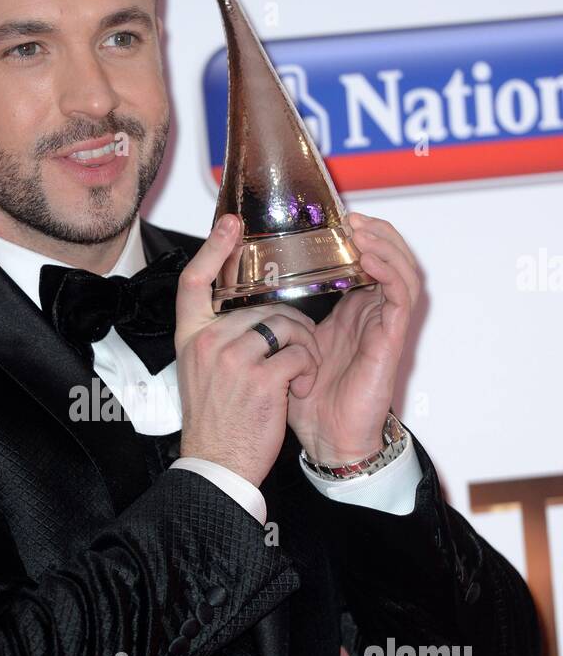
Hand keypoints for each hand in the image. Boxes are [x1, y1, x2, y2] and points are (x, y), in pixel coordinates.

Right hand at [175, 214, 322, 486]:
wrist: (216, 466)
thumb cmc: (215, 423)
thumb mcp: (201, 372)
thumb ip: (216, 340)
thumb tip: (245, 316)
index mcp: (190, 338)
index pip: (194, 282)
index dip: (213, 249)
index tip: (230, 225)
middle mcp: (208, 342)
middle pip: (263, 307)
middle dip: (291, 329)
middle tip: (293, 358)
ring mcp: (233, 358)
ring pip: (288, 326)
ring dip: (304, 350)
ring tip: (296, 375)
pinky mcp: (261, 378)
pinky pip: (300, 353)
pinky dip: (306, 371)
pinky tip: (296, 389)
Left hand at [285, 212, 419, 462]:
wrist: (326, 438)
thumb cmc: (310, 401)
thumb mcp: (291, 345)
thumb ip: (284, 318)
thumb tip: (252, 294)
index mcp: (351, 313)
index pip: (366, 262)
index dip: (357, 238)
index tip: (334, 219)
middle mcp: (372, 314)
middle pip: (390, 258)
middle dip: (375, 232)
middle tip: (352, 217)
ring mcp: (385, 325)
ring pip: (402, 270)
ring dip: (384, 245)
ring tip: (362, 229)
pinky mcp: (392, 340)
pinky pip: (401, 296)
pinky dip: (389, 272)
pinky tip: (369, 258)